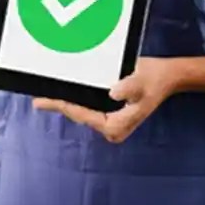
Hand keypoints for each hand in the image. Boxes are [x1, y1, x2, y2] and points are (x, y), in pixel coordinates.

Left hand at [32, 57, 184, 142]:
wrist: (167, 76)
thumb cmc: (155, 78)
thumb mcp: (142, 81)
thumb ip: (129, 87)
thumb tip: (114, 93)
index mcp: (117, 125)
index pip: (82, 115)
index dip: (62, 106)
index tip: (44, 102)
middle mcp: (113, 128)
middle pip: (78, 115)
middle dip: (59, 106)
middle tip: (37, 100)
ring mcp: (111, 123)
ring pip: (81, 112)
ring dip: (65, 103)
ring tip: (43, 97)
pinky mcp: (109, 114)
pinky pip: (87, 108)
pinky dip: (75, 100)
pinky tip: (62, 93)